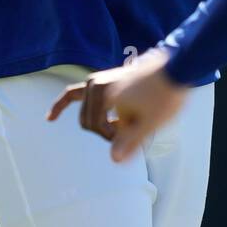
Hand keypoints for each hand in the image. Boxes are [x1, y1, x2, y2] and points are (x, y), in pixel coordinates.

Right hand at [47, 50, 187, 162]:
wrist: (176, 67)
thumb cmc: (164, 96)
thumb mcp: (150, 123)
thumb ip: (131, 141)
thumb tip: (115, 159)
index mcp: (104, 92)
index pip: (96, 127)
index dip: (112, 137)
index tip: (130, 135)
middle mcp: (95, 83)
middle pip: (87, 121)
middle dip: (104, 131)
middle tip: (128, 130)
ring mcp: (97, 80)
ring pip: (85, 113)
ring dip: (99, 123)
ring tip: (121, 123)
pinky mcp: (102, 80)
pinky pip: (74, 94)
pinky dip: (63, 105)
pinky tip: (50, 118)